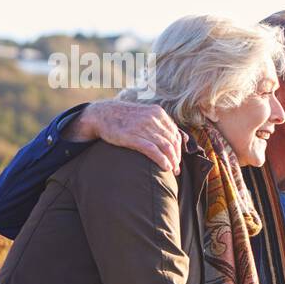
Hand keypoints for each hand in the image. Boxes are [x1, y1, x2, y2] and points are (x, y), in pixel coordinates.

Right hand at [65, 99, 181, 174]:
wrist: (102, 114)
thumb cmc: (126, 118)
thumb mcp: (145, 114)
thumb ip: (161, 124)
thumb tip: (182, 138)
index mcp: (158, 113)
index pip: (175, 134)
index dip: (179, 149)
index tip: (178, 159)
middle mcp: (152, 118)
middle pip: (171, 142)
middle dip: (176, 157)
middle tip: (177, 169)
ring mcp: (142, 127)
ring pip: (165, 146)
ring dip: (172, 161)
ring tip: (173, 171)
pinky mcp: (132, 136)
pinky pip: (153, 150)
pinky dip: (162, 160)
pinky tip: (165, 167)